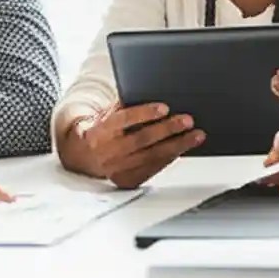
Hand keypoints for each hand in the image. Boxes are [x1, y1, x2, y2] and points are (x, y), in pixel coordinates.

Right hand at [78, 103, 204, 188]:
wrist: (82, 156)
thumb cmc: (100, 130)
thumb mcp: (107, 115)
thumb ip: (126, 108)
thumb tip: (156, 97)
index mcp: (98, 131)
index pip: (123, 120)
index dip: (144, 113)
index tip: (164, 107)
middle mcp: (107, 153)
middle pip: (142, 140)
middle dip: (168, 130)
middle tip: (187, 120)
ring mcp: (117, 169)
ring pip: (151, 156)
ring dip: (177, 145)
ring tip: (195, 135)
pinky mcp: (127, 180)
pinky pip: (153, 168)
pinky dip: (170, 157)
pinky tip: (182, 148)